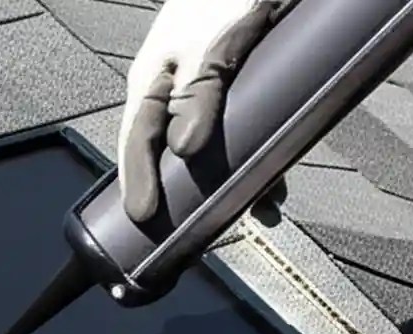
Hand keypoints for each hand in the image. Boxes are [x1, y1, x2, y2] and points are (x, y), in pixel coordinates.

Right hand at [119, 0, 287, 222]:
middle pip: (173, 155)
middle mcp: (175, 93)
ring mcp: (205, 93)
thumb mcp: (209, 46)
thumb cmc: (219, 0)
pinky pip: (242, 133)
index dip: (137, 181)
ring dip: (233, 180)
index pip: (136, 142)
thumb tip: (185, 151)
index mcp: (153, 83)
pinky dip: (257, 157)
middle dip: (188, 194)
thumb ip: (198, 96)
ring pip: (212, 148)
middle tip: (199, 230)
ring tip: (259, 208)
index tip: (143, 217)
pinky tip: (276, 178)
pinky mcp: (235, 90)